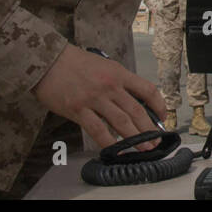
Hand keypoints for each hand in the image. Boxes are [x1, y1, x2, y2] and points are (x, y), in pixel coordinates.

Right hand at [33, 44, 166, 149]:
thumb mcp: (104, 66)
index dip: (159, 105)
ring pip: (121, 122)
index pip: (147, 90)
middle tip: (157, 140)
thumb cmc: (76, 63)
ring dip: (135, 137)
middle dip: (149, 128)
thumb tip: (132, 101)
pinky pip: (98, 130)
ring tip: (144, 147)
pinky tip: (117, 150)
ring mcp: (94, 99)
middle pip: (136, 110)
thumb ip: (119, 82)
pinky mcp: (78, 110)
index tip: (163, 116)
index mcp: (119, 73)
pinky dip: (109, 142)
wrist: (49, 61)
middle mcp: (110, 86)